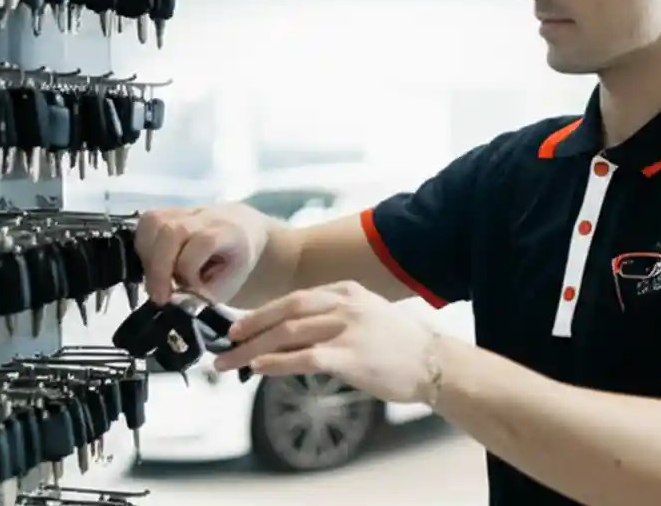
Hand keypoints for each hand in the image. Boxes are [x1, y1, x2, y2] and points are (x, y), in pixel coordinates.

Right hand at [134, 203, 275, 304]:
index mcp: (228, 231)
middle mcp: (204, 216)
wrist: (243, 227)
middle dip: (160, 268)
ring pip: (152, 224)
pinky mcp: (166, 211)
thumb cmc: (237, 259)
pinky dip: (142, 247)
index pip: (203, 242)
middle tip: (160, 296)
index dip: (190, 269)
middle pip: (171, 231)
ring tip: (159, 279)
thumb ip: (208, 294)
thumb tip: (181, 302)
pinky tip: (154, 264)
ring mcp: (183, 210)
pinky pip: (145, 224)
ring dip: (147, 258)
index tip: (191, 290)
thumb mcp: (234, 281)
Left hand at [214, 280, 439, 404]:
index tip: (240, 326)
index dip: (262, 312)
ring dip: (252, 349)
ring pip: (287, 333)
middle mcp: (344, 305)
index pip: (294, 297)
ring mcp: (347, 329)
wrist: (434, 364)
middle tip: (227, 340)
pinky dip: (275, 363)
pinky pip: (303, 357)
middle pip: (285, 310)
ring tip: (228, 362)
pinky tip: (257, 369)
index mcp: (346, 291)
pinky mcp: (350, 357)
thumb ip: (333, 317)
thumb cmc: (399, 345)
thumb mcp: (367, 315)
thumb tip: (292, 333)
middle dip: (250, 325)